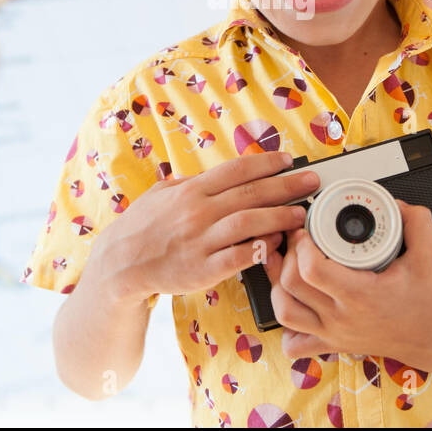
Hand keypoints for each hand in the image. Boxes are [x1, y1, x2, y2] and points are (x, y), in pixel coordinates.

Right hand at [93, 151, 317, 305]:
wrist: (120, 265)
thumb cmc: (142, 227)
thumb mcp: (162, 194)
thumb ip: (192, 184)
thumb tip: (219, 174)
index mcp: (191, 190)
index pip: (236, 170)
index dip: (266, 163)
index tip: (290, 160)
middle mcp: (197, 212)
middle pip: (250, 194)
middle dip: (286, 186)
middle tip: (312, 182)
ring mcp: (200, 242)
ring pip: (248, 223)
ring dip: (279, 217)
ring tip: (301, 214)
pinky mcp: (202, 270)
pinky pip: (237, 258)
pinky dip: (260, 250)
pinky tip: (277, 244)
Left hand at [262, 198, 431, 369]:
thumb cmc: (429, 301)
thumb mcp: (430, 255)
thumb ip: (416, 221)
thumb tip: (395, 202)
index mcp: (361, 295)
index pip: (312, 271)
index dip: (302, 245)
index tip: (306, 230)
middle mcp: (342, 317)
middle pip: (291, 285)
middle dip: (287, 254)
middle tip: (297, 239)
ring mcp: (334, 333)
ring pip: (284, 312)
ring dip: (278, 284)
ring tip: (287, 264)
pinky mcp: (331, 343)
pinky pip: (294, 343)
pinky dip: (285, 324)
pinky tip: (294, 303)